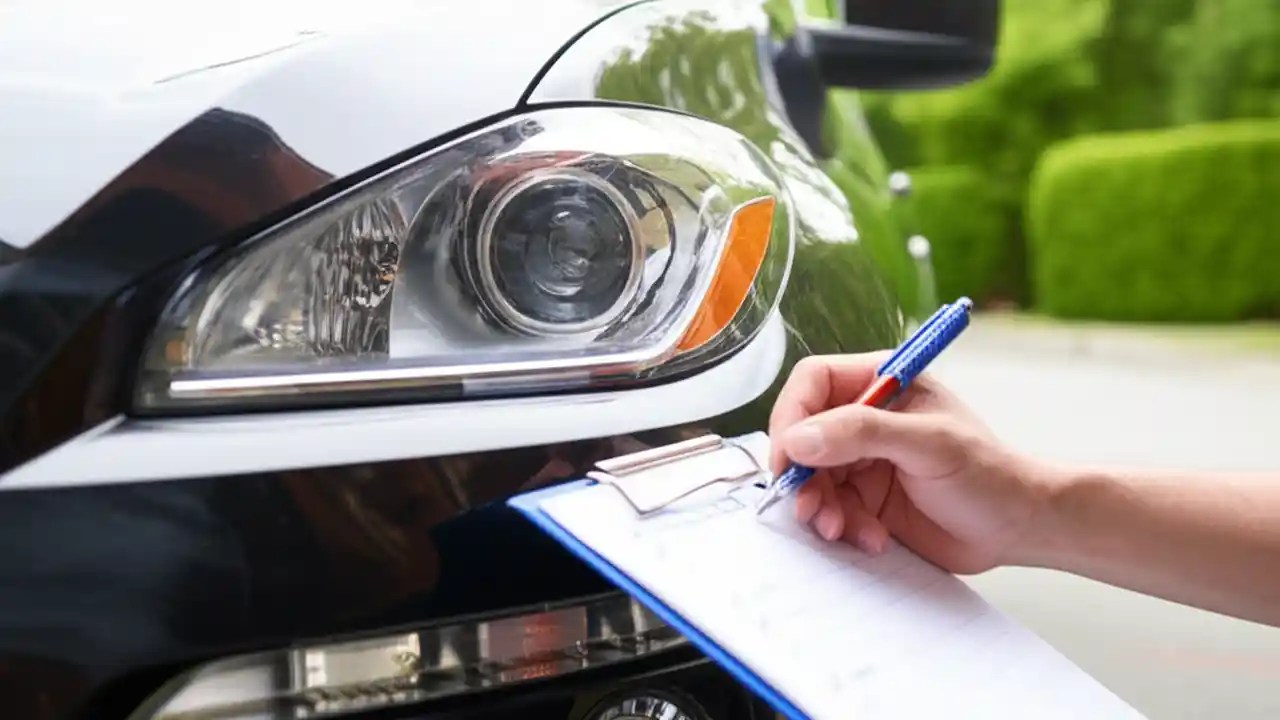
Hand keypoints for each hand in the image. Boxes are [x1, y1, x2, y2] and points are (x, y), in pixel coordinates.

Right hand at [768, 353, 1053, 573]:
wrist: (1019, 528)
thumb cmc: (988, 473)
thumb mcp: (927, 444)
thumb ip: (862, 432)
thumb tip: (800, 438)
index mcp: (881, 383)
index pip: (814, 383)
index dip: (793, 417)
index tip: (790, 458)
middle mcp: (865, 418)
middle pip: (804, 436)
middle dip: (804, 476)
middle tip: (810, 508)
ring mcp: (863, 460)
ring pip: (812, 478)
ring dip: (820, 507)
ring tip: (841, 528)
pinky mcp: (865, 499)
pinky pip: (830, 509)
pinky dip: (841, 527)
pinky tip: (872, 538)